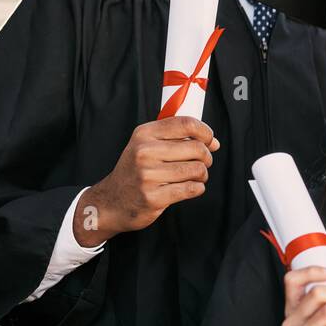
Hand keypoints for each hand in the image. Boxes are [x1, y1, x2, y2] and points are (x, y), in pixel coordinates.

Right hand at [74, 116, 219, 246]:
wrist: (111, 202)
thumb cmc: (136, 172)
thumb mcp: (147, 146)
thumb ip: (178, 139)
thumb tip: (214, 142)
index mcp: (144, 134)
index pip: (186, 124)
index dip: (205, 132)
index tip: (209, 140)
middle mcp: (144, 152)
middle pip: (197, 148)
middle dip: (206, 157)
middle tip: (201, 163)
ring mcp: (148, 175)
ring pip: (197, 169)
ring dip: (201, 175)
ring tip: (192, 177)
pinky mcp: (154, 197)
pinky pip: (192, 189)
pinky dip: (196, 188)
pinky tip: (188, 188)